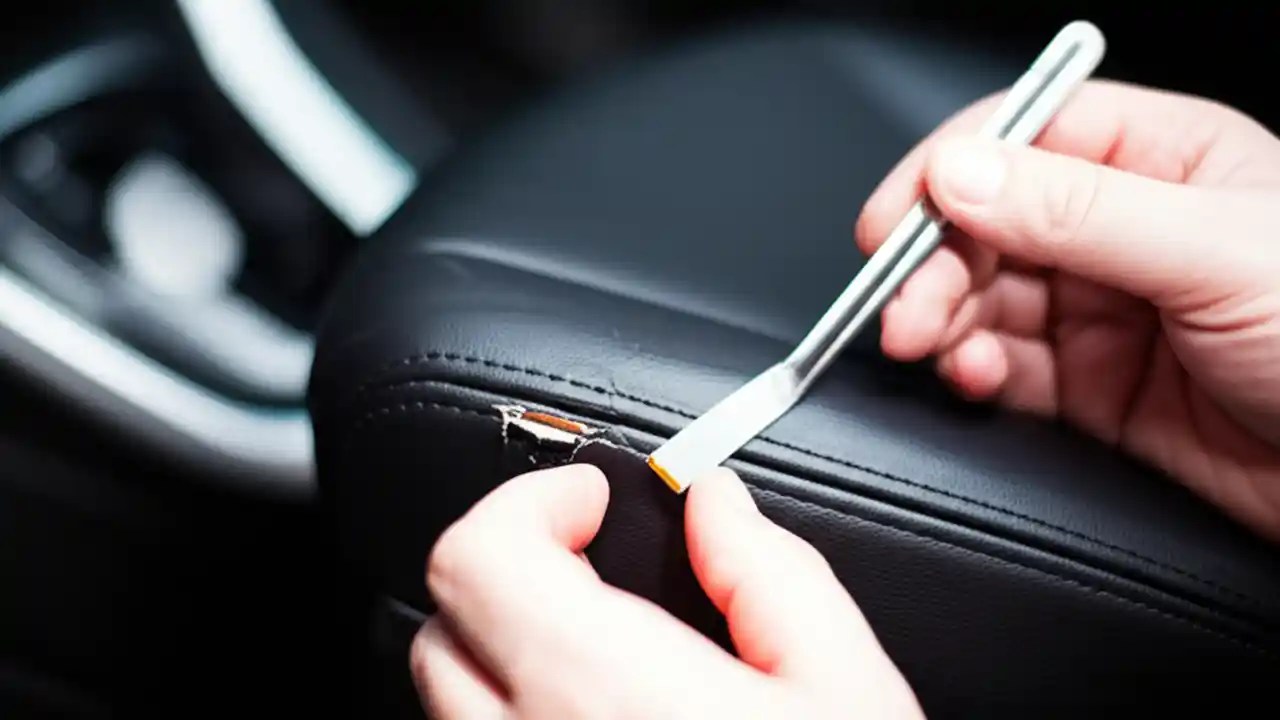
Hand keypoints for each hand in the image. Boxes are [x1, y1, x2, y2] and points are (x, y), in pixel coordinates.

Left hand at [410, 464, 923, 718]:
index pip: (476, 557)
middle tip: (594, 574)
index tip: (586, 505)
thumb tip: (718, 507)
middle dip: (514, 572)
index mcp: (605, 689)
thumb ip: (771, 575)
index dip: (526, 503)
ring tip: (600, 662)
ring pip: (448, 705)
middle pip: (446, 621)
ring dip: (507, 656)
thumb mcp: (845, 692)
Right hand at [856, 80, 1279, 540]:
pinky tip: (973, 376)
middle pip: (987, 222)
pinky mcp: (1093, 386)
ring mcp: (1105, 308)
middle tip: (903, 306)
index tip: (896, 220)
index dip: (949, 172)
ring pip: (983, 296)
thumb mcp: (1213, 252)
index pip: (1026, 136)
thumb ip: (1077, 211)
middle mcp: (1124, 228)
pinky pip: (1004, 365)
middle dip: (932, 261)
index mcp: (1164, 159)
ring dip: (940, 317)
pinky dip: (973, 370)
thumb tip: (960, 173)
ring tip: (926, 343)